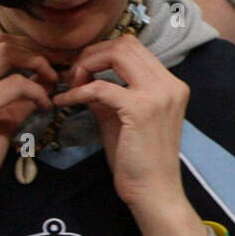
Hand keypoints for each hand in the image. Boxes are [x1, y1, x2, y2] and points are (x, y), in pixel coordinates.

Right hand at [0, 33, 56, 223]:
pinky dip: (36, 90)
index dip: (19, 47)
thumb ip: (14, 102)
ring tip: (51, 82)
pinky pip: (16, 83)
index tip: (42, 64)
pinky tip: (45, 106)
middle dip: (31, 49)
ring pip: (5, 51)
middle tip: (52, 70)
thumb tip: (41, 86)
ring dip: (35, 62)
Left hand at [53, 34, 188, 210]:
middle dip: (92, 54)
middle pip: (125, 43)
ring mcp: (158, 95)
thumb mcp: (123, 120)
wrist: (154, 191)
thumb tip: (86, 80)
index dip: (103, 53)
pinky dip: (78, 92)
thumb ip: (109, 96)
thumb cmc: (139, 162)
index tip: (84, 71)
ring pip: (116, 54)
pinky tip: (65, 102)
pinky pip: (100, 87)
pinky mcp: (140, 109)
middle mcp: (169, 84)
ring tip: (72, 86)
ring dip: (87, 65)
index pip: (134, 47)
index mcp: (170, 85)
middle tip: (74, 75)